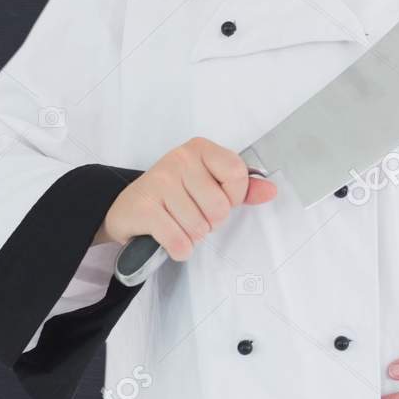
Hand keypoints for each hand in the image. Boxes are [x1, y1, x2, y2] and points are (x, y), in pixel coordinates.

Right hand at [94, 136, 276, 260]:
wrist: (128, 209)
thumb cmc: (173, 196)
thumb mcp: (208, 184)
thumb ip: (240, 188)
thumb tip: (270, 190)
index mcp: (200, 149)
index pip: (237, 174)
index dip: (233, 197)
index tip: (219, 198)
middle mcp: (179, 159)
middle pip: (219, 207)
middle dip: (210, 222)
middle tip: (192, 214)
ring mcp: (159, 182)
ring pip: (198, 228)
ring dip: (192, 236)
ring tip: (177, 223)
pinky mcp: (144, 207)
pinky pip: (179, 241)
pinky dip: (178, 249)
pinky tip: (169, 238)